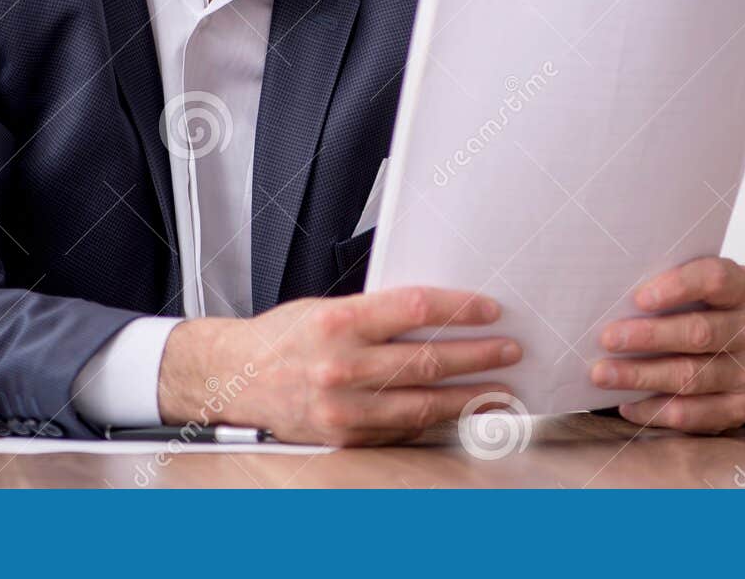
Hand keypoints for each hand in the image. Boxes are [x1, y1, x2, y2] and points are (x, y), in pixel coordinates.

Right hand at [157, 287, 521, 445]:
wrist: (235, 377)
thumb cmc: (281, 337)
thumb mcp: (326, 308)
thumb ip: (376, 313)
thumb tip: (437, 316)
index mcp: (338, 322)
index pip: (414, 309)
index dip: (459, 308)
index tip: (489, 309)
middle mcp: (342, 366)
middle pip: (428, 359)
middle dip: (478, 355)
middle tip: (509, 350)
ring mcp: (344, 407)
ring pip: (422, 402)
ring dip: (468, 395)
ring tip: (499, 389)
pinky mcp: (345, 436)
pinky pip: (401, 429)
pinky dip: (435, 420)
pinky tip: (459, 413)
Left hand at [593, 257, 744, 434]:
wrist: (741, 349)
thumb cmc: (706, 308)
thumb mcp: (699, 287)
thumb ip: (670, 285)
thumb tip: (615, 297)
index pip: (717, 279)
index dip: (679, 286)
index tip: (639, 298)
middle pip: (700, 332)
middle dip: (649, 336)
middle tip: (608, 339)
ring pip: (693, 376)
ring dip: (643, 376)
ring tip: (604, 374)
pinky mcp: (744, 406)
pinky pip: (696, 414)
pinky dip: (657, 410)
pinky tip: (628, 404)